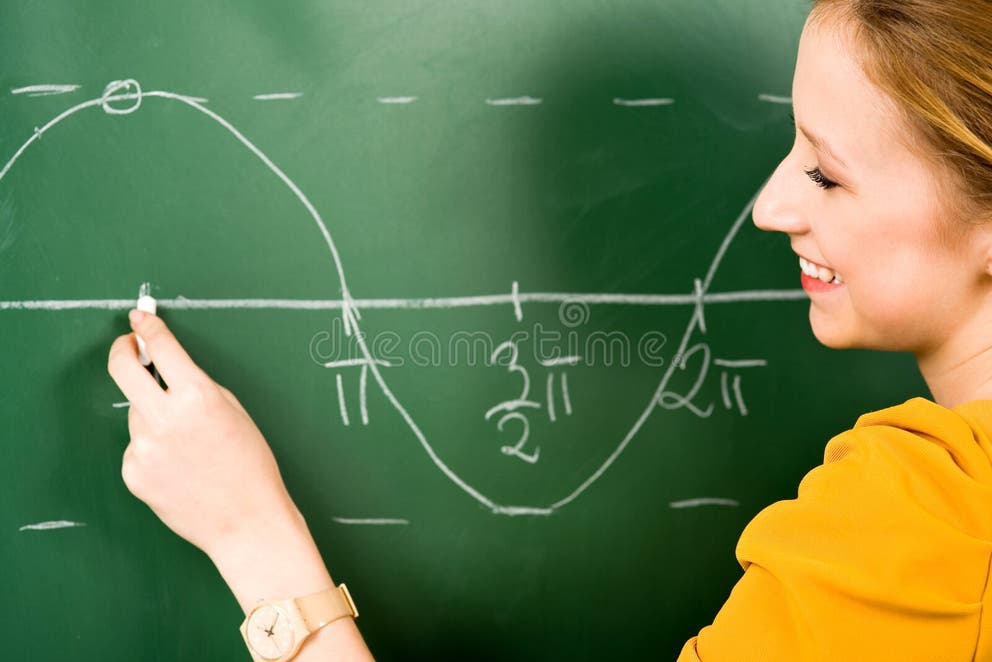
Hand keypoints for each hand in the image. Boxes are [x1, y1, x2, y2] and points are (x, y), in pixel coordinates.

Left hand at [107, 309, 298, 559]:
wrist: (246, 521)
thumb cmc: (251, 466)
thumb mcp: (235, 411)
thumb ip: (198, 386)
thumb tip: (163, 367)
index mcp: (198, 396)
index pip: (161, 348)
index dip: (147, 328)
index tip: (139, 319)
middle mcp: (165, 418)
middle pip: (122, 370)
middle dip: (122, 351)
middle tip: (128, 348)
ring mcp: (144, 448)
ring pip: (137, 414)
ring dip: (153, 416)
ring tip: (187, 445)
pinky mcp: (133, 473)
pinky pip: (137, 447)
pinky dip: (152, 450)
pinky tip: (179, 468)